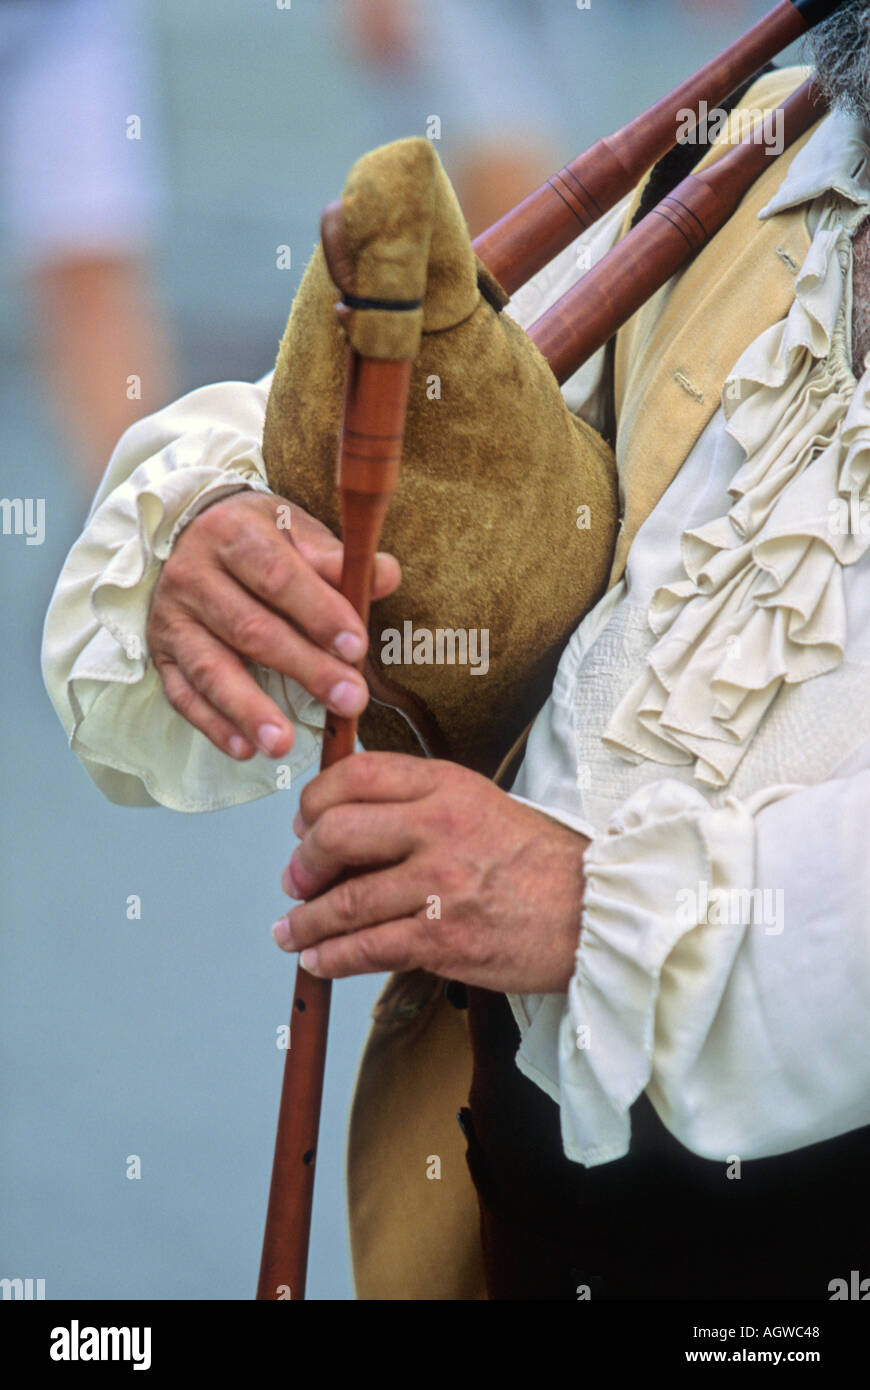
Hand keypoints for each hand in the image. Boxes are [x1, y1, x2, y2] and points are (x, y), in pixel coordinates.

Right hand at [146, 491, 400, 759]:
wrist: (190, 535)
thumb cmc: (261, 541)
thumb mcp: (298, 533)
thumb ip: (339, 560)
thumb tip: (385, 576)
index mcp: (233, 534)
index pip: (277, 576)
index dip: (318, 612)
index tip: (356, 646)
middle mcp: (193, 574)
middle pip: (250, 629)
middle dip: (305, 668)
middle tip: (349, 700)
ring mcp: (173, 618)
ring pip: (212, 669)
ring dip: (249, 710)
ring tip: (284, 745)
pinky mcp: (163, 654)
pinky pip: (184, 696)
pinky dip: (214, 725)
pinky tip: (245, 749)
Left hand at [272, 753, 587, 994]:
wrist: (597, 913)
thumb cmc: (542, 864)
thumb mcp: (485, 806)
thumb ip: (424, 806)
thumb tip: (352, 826)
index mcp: (448, 787)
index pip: (359, 775)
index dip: (316, 799)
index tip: (305, 823)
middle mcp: (439, 827)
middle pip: (336, 832)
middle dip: (303, 862)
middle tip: (297, 880)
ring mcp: (439, 885)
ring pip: (344, 901)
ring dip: (305, 921)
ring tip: (292, 930)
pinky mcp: (444, 939)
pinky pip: (367, 948)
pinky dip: (331, 958)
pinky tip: (318, 960)